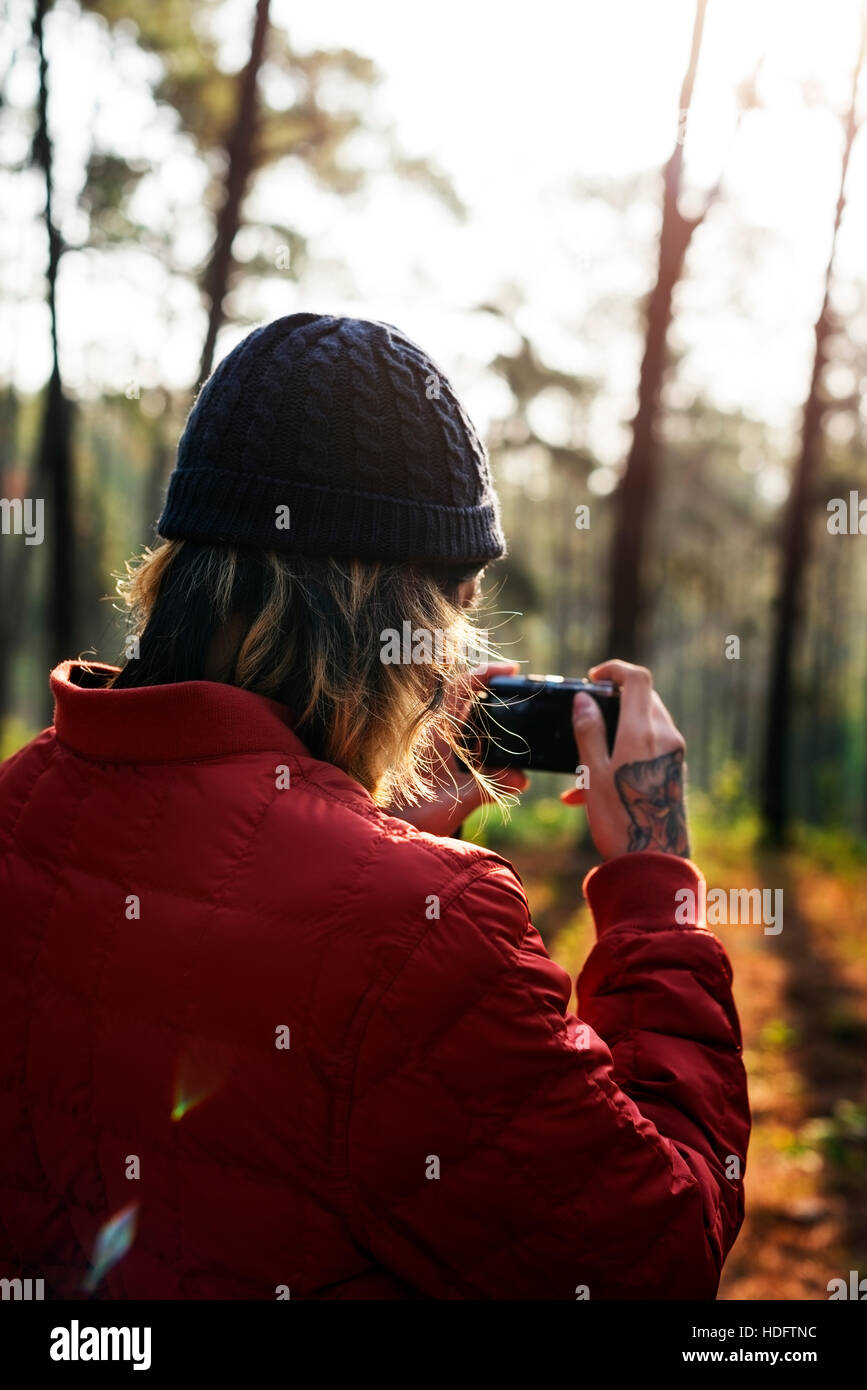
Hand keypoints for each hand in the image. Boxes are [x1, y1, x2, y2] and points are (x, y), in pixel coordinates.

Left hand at [385, 661, 529, 837]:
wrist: (387, 834)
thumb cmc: (414, 815)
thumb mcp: (460, 800)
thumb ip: (493, 786)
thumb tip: (523, 778)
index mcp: (436, 730)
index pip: (463, 685)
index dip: (487, 672)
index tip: (512, 669)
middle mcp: (428, 730)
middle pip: (460, 693)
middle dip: (489, 687)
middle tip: (516, 690)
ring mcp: (425, 741)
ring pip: (455, 712)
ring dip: (480, 710)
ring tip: (506, 717)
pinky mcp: (424, 755)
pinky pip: (451, 732)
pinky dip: (471, 731)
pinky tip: (485, 747)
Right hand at [560, 659, 689, 859]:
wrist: (654, 862)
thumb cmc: (620, 820)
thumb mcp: (594, 773)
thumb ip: (589, 731)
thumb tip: (584, 699)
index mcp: (644, 731)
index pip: (638, 679)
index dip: (615, 670)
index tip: (593, 677)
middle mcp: (665, 737)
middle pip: (643, 700)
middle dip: (612, 704)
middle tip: (584, 720)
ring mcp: (673, 755)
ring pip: (643, 726)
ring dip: (614, 735)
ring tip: (579, 771)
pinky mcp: (673, 772)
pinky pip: (647, 750)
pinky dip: (622, 757)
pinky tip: (588, 791)